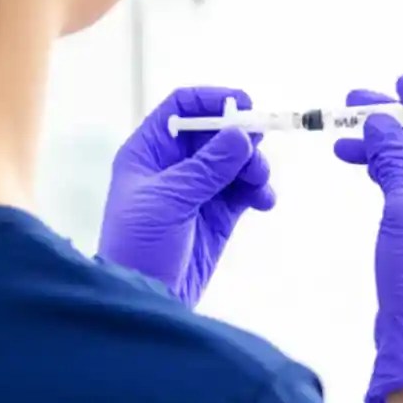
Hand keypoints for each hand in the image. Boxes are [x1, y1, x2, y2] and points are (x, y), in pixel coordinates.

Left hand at [99, 88, 275, 307]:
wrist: (145, 301)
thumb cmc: (138, 246)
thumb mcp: (169, 201)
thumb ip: (207, 168)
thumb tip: (241, 135)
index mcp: (148, 152)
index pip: (180, 109)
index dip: (211, 100)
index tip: (243, 105)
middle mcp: (173, 166)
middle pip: (216, 132)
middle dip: (241, 137)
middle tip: (257, 149)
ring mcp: (198, 190)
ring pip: (235, 160)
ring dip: (253, 165)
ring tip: (258, 184)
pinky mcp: (217, 216)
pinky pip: (245, 190)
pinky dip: (258, 190)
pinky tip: (263, 201)